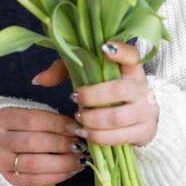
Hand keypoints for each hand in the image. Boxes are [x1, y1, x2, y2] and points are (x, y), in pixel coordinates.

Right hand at [0, 106, 84, 185]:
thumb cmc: (14, 128)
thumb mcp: (22, 116)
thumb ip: (46, 119)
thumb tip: (76, 128)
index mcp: (3, 118)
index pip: (34, 120)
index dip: (59, 124)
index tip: (77, 127)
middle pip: (34, 142)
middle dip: (62, 144)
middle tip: (81, 145)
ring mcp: (1, 162)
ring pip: (34, 164)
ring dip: (62, 163)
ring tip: (80, 160)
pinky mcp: (7, 179)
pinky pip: (34, 180)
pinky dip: (56, 176)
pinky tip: (71, 171)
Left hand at [32, 41, 158, 147]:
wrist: (139, 118)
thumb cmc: (109, 92)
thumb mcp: (89, 76)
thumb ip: (63, 71)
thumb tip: (39, 80)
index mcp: (131, 70)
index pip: (132, 55)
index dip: (121, 51)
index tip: (104, 48)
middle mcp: (143, 88)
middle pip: (118, 89)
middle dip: (91, 97)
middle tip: (75, 99)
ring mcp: (146, 111)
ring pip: (116, 117)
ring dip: (91, 120)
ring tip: (79, 118)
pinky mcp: (144, 131)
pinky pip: (118, 137)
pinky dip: (97, 137)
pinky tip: (86, 133)